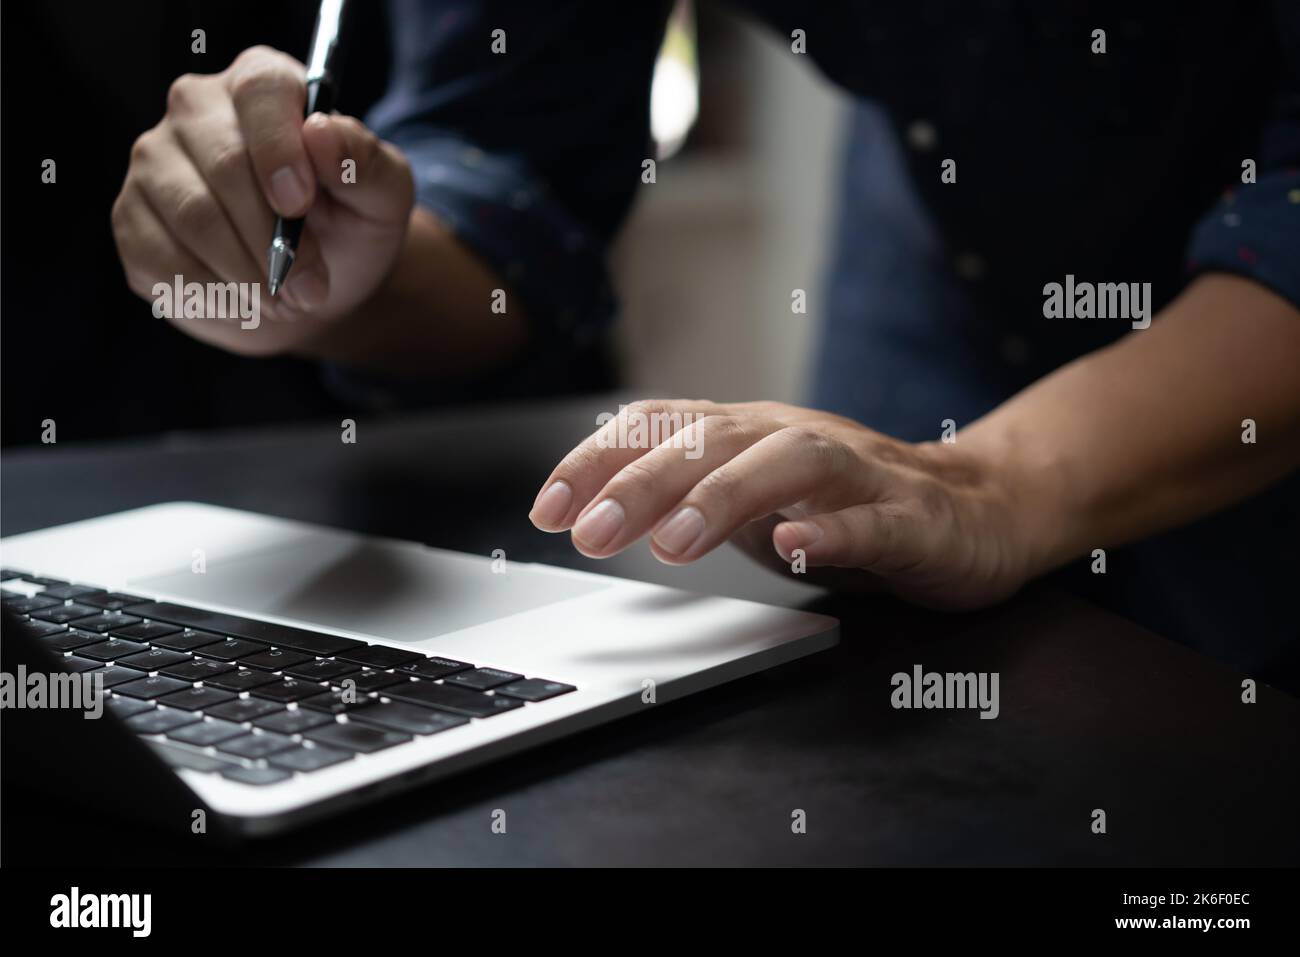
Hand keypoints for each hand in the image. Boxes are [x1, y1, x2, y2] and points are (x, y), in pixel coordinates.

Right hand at [111, 46, 414, 354]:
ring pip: (192, 217)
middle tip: (310, 288)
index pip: (259, 93)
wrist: (313, 283)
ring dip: (248, 275)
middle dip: (273, 240)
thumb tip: (322, 133)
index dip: (279, 150)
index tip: (300, 206)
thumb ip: (363, 162)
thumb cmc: (348, 226)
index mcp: (263, 84)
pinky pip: (163, 260)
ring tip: (287, 302)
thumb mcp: (382, 197)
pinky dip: (215, 296)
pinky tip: (248, 305)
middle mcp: (196, 109)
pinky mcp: (132, 219)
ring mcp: (155, 162)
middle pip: (223, 163)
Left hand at [529, 399, 1054, 609]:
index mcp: (748, 433)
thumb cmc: (848, 503)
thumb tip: (596, 506)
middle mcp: (794, 437)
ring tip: (677, 545)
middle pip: (714, 439)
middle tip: (592, 534)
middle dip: (644, 483)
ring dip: (726, 498)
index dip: (601, 461)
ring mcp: (857, 471)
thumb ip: (686, 492)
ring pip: (788, 464)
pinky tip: (798, 549)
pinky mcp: (913, 514)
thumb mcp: (751, 496)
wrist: (977, 508)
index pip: (663, 427)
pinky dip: (833, 530)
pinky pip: (872, 517)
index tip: (548, 510)